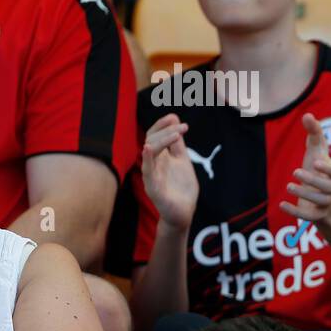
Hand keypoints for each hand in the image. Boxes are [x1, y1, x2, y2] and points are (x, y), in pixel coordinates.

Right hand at [141, 113, 198, 229]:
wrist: (183, 213)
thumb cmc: (181, 188)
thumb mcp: (183, 161)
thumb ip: (178, 145)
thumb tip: (176, 121)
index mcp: (160, 157)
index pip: (155, 135)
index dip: (162, 124)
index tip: (174, 117)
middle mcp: (153, 164)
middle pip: (152, 140)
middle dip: (166, 130)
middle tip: (183, 126)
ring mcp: (151, 175)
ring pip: (150, 153)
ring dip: (162, 141)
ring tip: (176, 135)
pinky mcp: (153, 188)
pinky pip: (147, 172)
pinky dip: (147, 159)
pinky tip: (148, 149)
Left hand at [279, 113, 330, 225]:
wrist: (319, 193)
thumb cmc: (318, 167)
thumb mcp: (316, 149)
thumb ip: (314, 132)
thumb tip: (307, 115)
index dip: (329, 169)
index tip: (316, 163)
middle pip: (328, 187)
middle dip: (313, 181)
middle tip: (295, 171)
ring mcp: (325, 202)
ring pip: (321, 202)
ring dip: (305, 194)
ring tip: (288, 185)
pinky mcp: (315, 214)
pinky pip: (309, 217)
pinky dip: (296, 212)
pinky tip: (281, 204)